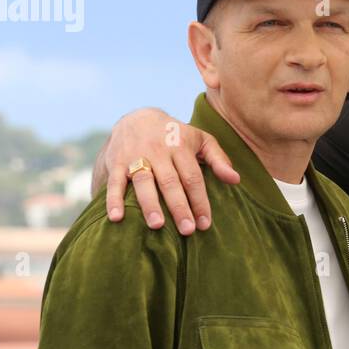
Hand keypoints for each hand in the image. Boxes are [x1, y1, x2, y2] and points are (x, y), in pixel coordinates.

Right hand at [95, 107, 239, 233]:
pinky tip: (116, 218)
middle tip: (187, 230)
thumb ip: (219, 159)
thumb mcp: (201, 140)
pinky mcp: (116, 162)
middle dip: (179, 207)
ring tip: (157, 225)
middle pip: (170, 182)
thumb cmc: (176, 136)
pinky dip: (113, 200)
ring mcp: (136, 156)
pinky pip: (114, 182)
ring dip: (149, 204)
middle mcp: (158, 151)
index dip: (199, 201)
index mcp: (180, 146)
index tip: (205, 224)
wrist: (137, 118)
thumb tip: (235, 180)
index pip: (192, 177)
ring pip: (143, 182)